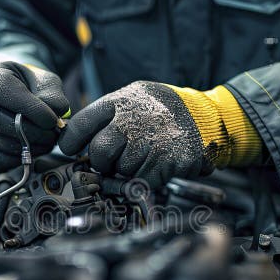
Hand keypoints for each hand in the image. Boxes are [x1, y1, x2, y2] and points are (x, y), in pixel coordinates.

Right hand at [0, 61, 69, 169]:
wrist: (18, 97)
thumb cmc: (33, 87)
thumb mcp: (46, 82)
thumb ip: (53, 96)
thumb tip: (56, 117)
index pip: (5, 92)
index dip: (31, 109)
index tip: (52, 119)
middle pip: (2, 122)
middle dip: (34, 132)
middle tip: (53, 134)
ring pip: (2, 143)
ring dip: (31, 147)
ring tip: (47, 141)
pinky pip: (0, 158)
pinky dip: (20, 157)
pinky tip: (34, 148)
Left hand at [58, 81, 261, 187]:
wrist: (209, 119)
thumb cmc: (164, 112)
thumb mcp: (135, 98)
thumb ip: (108, 116)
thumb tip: (73, 138)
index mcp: (121, 101)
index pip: (82, 123)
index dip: (71, 141)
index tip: (70, 150)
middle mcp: (133, 120)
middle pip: (99, 151)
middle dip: (101, 162)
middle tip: (109, 162)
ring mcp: (150, 141)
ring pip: (120, 169)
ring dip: (126, 170)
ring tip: (142, 157)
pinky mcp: (166, 161)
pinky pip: (141, 180)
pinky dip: (144, 179)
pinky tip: (155, 165)